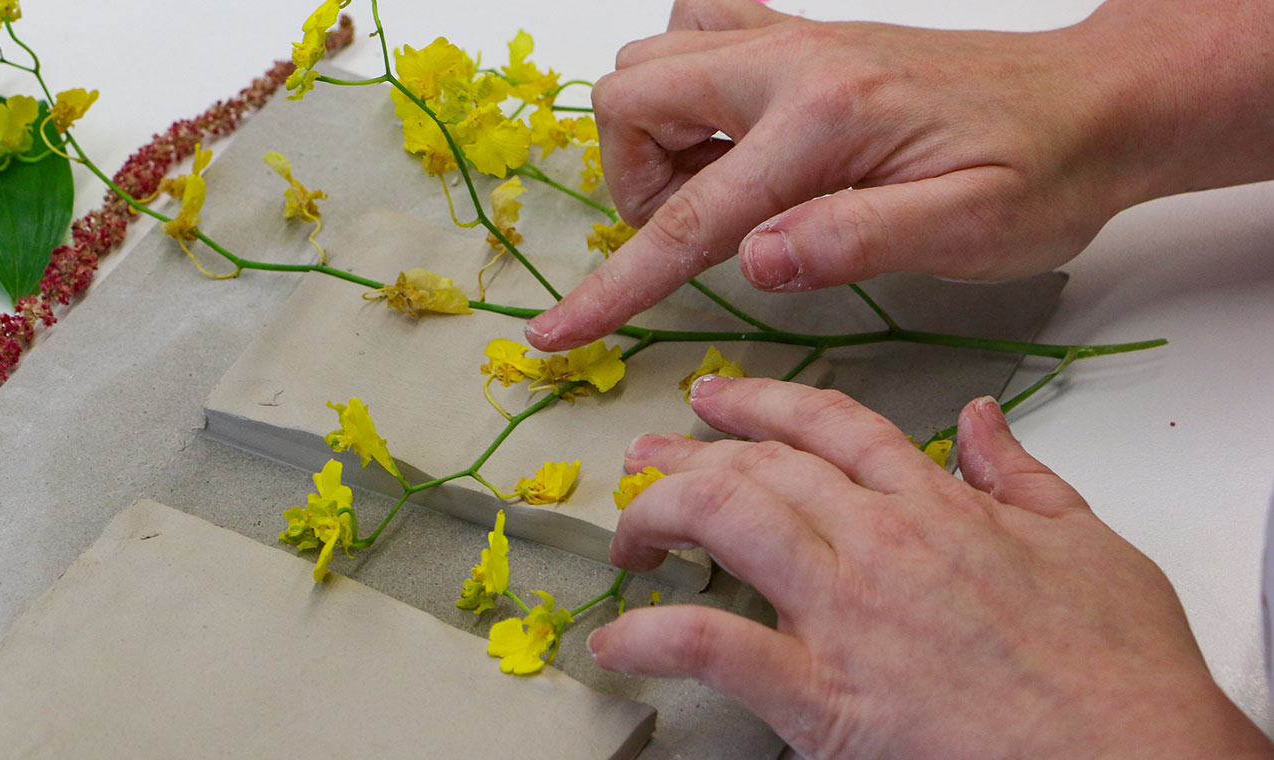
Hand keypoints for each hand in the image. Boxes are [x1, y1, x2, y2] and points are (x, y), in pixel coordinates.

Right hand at [525, 0, 1273, 350]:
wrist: (1097, 102)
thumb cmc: (1046, 170)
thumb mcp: (971, 229)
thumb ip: (857, 239)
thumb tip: (756, 261)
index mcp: (826, 120)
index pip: (689, 216)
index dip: (614, 285)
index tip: (557, 330)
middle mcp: (793, 63)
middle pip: (634, 100)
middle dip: (632, 180)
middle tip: (692, 233)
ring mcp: (793, 41)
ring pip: (653, 58)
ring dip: (652, 133)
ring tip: (717, 191)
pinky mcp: (802, 40)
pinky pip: (696, 30)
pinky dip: (682, 85)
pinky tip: (728, 137)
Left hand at [589, 376, 1273, 758]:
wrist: (1136, 757)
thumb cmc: (1120, 669)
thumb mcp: (1087, 543)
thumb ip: (1021, 476)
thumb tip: (982, 419)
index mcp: (936, 504)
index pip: (828, 427)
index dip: (759, 402)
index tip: (713, 398)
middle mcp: (879, 542)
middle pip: (757, 467)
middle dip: (685, 455)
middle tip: (641, 461)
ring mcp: (845, 613)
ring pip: (725, 522)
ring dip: (658, 517)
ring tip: (626, 534)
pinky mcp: (825, 694)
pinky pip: (714, 646)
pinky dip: (654, 636)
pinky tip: (622, 639)